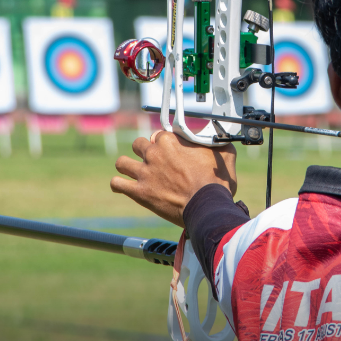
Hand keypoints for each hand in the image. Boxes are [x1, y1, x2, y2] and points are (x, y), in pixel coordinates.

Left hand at [111, 131, 237, 226]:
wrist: (207, 206)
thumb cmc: (216, 182)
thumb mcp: (224, 155)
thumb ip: (216, 142)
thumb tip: (217, 137)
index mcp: (171, 141)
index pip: (158, 134)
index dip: (163, 143)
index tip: (168, 152)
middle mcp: (154, 153)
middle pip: (138, 145)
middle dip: (144, 152)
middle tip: (153, 164)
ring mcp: (144, 172)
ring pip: (122, 162)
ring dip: (127, 166)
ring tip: (134, 173)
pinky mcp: (138, 192)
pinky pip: (117, 184)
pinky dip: (118, 185)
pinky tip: (124, 187)